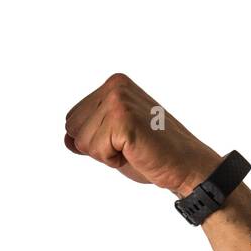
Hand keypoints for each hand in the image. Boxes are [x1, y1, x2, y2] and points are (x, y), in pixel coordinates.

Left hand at [64, 74, 220, 196]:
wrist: (185, 166)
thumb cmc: (152, 154)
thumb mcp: (113, 140)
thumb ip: (89, 134)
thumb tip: (66, 137)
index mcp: (114, 84)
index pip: (72, 119)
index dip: (93, 140)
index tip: (123, 139)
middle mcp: (115, 86)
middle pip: (72, 128)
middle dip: (95, 146)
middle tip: (128, 145)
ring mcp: (118, 100)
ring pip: (81, 141)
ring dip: (105, 154)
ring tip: (133, 147)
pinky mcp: (122, 119)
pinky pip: (94, 150)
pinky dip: (112, 160)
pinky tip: (135, 151)